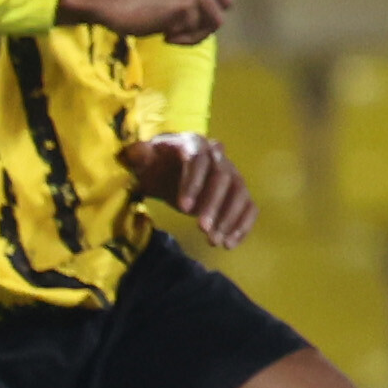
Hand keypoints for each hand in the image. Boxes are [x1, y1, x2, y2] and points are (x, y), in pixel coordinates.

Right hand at [59, 0, 237, 42]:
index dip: (213, 1)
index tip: (191, 8)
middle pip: (227, 2)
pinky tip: (164, 36)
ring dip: (197, 32)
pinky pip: (198, 33)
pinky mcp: (184, 8)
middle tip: (185, 23)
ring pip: (216, 20)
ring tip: (175, 32)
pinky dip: (183, 39)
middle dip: (209, 17)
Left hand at [126, 135, 255, 247]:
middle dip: (214, 205)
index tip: (183, 208)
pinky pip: (249, 208)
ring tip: (213, 241)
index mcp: (193, 142)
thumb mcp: (140, 159)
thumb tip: (140, 153)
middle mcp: (218, 155)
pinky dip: (242, 226)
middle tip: (202, 229)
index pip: (199, 159)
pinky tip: (228, 244)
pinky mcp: (238, 193)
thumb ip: (138, 155)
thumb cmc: (153, 165)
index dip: (194, 183)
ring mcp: (231, 173)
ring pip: (240, 193)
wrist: (166, 172)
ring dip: (229, 219)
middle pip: (223, 177)